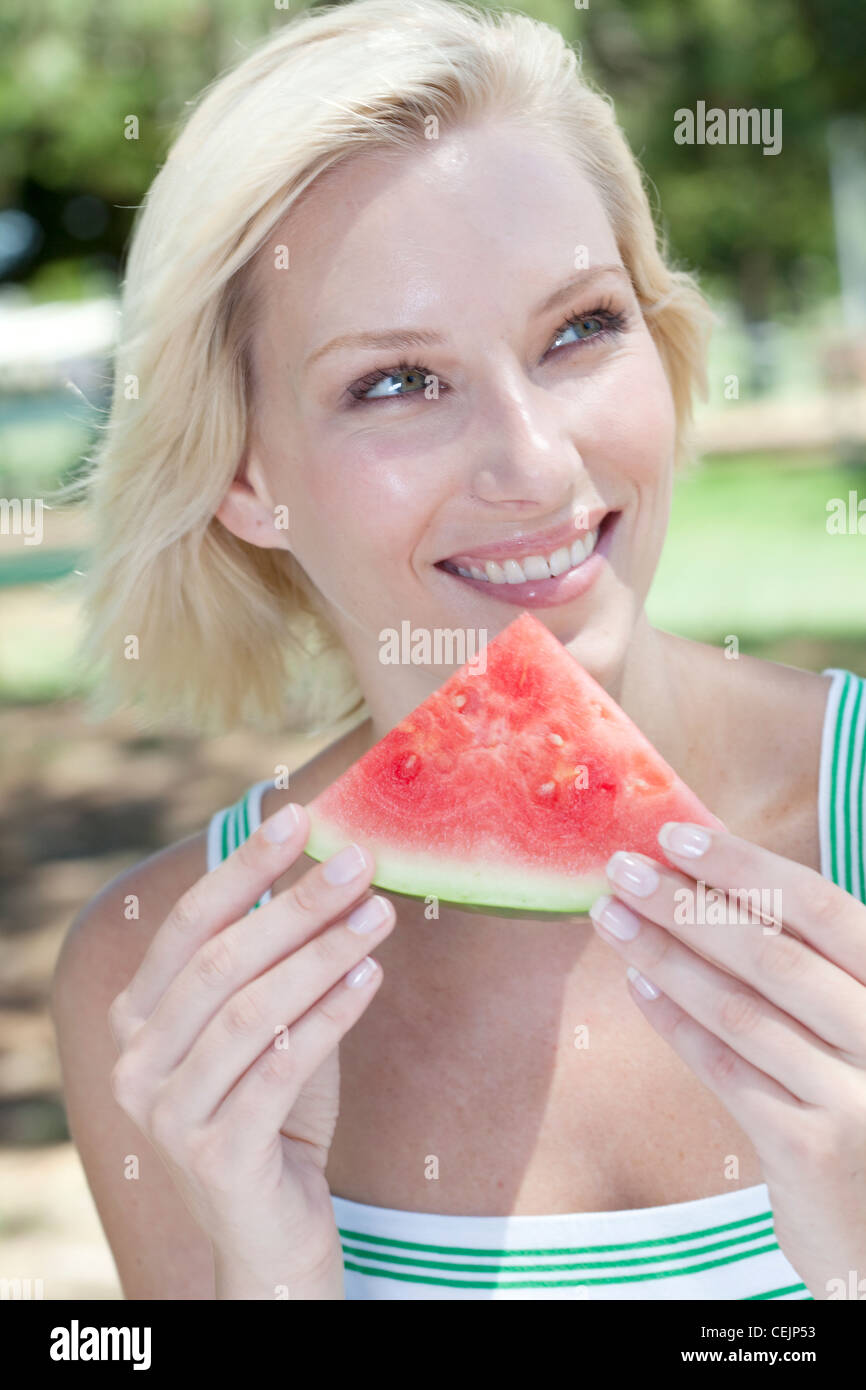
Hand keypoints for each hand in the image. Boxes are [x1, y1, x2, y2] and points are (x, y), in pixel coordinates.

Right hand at [108, 800, 395, 1297]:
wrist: (271, 1231)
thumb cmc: (274, 1108)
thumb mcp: (268, 1023)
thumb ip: (276, 959)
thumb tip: (326, 862)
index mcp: (139, 1015)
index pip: (188, 923)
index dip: (243, 866)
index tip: (298, 817)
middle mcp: (137, 1061)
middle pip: (220, 961)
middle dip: (295, 904)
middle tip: (359, 861)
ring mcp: (168, 1114)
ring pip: (248, 1013)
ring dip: (320, 954)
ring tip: (378, 914)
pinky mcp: (215, 1158)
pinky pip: (277, 1073)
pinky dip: (326, 1019)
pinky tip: (369, 980)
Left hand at [588, 822, 865, 1299]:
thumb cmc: (864, 1096)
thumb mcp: (860, 1017)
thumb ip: (813, 963)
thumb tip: (712, 880)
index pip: (821, 907)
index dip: (745, 868)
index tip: (675, 838)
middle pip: (772, 953)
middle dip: (684, 905)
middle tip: (620, 870)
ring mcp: (855, 1097)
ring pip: (740, 1008)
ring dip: (664, 955)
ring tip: (610, 918)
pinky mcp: (811, 1150)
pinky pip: (726, 1068)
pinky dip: (677, 1023)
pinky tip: (638, 986)